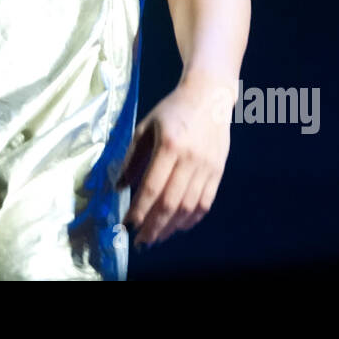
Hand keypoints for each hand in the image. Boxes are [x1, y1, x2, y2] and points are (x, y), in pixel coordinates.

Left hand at [119, 77, 232, 247]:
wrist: (208, 96)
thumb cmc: (171, 110)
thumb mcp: (145, 127)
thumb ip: (132, 158)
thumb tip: (119, 187)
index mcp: (169, 145)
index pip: (152, 187)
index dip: (139, 210)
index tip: (127, 224)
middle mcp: (190, 159)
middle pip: (171, 203)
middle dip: (154, 226)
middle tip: (140, 242)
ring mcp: (207, 166)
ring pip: (189, 207)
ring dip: (171, 227)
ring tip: (157, 237)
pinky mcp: (218, 171)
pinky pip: (205, 203)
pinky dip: (191, 219)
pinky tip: (178, 226)